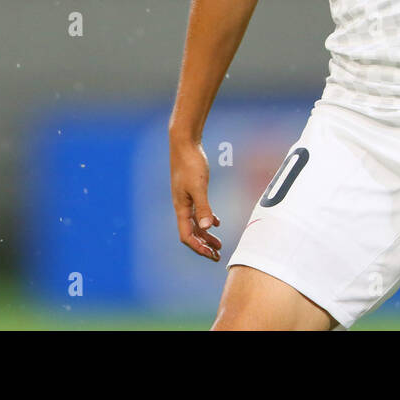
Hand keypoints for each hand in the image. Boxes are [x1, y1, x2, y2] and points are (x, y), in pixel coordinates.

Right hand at [170, 138, 221, 260]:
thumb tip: (207, 228)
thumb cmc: (190, 163)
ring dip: (206, 235)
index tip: (211, 255)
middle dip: (203, 246)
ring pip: (195, 223)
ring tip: (218, 244)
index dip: (198, 248)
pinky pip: (198, 211)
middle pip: (191, 233)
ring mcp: (186, 198)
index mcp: (181, 207)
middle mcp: (182, 206)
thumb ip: (203, 207)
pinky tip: (216, 222)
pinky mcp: (191, 190)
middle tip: (217, 255)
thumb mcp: (199, 186)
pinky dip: (207, 219)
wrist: (184, 143)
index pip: (186, 236)